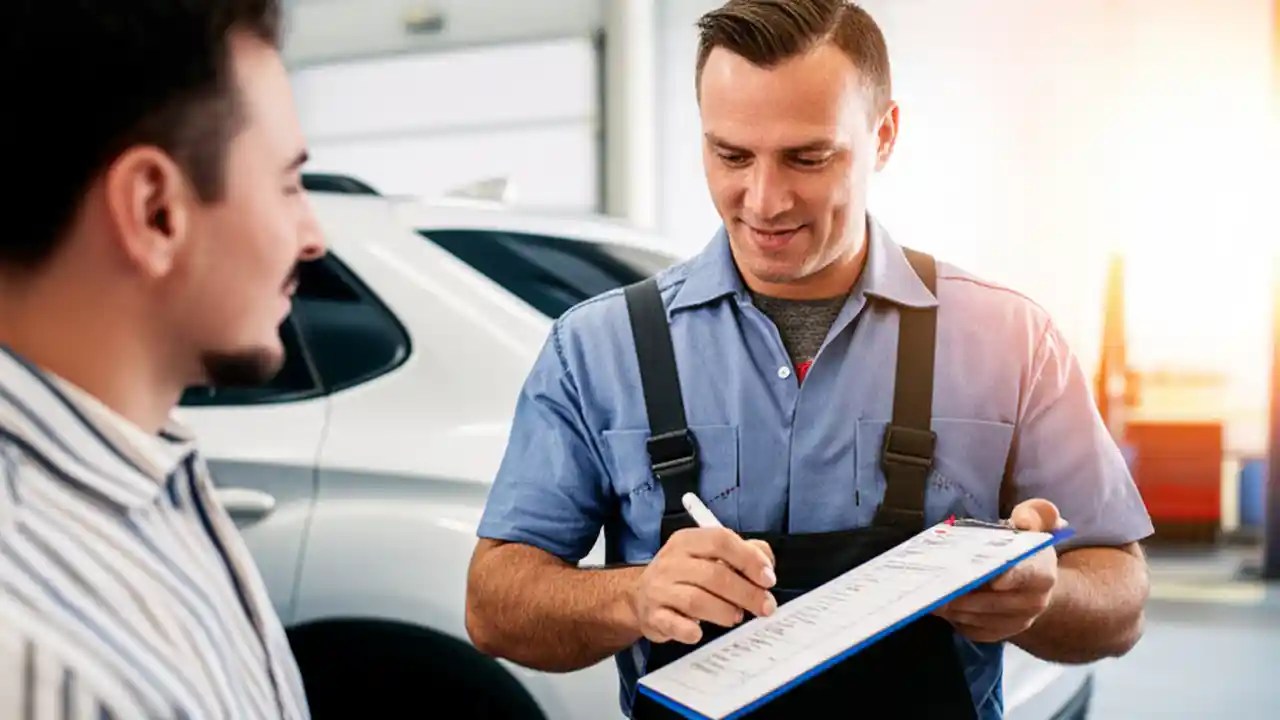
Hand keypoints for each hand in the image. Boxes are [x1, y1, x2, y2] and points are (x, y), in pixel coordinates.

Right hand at [630, 527, 776, 644]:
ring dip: (725, 612)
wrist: (641, 596)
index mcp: (687, 541)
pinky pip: (674, 624)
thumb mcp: (709, 555)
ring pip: (697, 600)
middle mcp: (671, 562)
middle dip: (747, 593)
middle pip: (715, 574)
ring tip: (736, 617)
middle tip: (765, 607)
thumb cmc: (685, 575)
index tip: (769, 579)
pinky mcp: (653, 616)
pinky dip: (691, 630)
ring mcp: (659, 589)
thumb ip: (742, 553)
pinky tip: (700, 632)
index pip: (721, 540)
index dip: (750, 560)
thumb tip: (766, 566)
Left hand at [934, 499, 1064, 643]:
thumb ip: (1035, 514)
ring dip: (953, 608)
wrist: (1033, 582)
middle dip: (964, 594)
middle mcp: (1033, 602)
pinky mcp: (998, 633)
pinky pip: (972, 629)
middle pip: (992, 602)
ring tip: (929, 594)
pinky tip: (937, 605)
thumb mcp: (1036, 522)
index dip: (1005, 576)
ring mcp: (1017, 622)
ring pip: (978, 618)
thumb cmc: (1025, 546)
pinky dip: (953, 619)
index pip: (1023, 575)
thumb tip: (1025, 520)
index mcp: (1042, 573)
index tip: (988, 577)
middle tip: (937, 584)